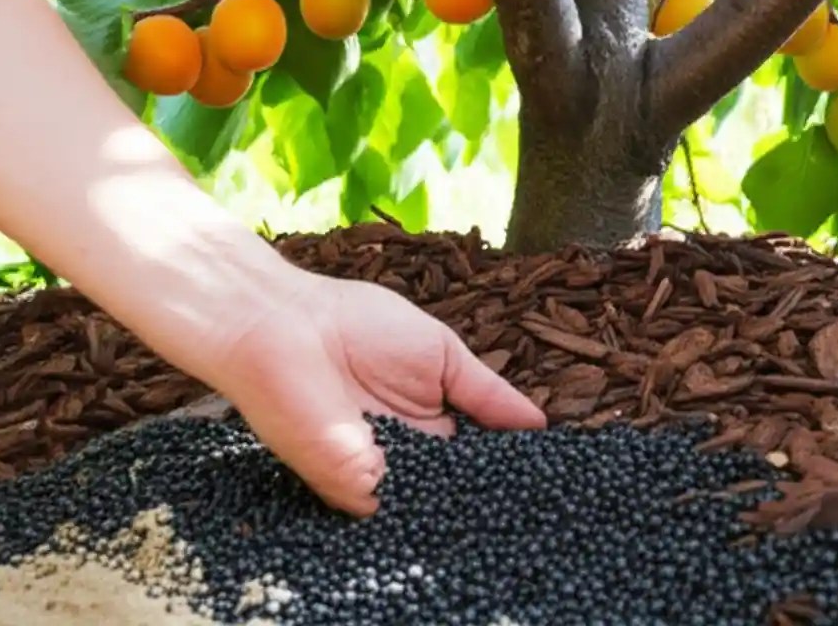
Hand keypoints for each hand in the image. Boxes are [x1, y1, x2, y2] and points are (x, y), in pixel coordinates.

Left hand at [207, 271, 546, 516]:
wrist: (282, 326)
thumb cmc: (355, 326)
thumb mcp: (441, 354)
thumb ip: (488, 394)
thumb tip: (540, 424)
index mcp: (432, 426)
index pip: (480, 461)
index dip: (513, 468)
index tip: (554, 476)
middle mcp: (410, 459)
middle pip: (461, 489)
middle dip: (496, 495)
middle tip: (542, 500)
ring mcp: (382, 478)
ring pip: (436, 507)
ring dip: (467, 506)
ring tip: (513, 502)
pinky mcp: (352, 489)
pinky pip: (402, 513)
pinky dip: (429, 508)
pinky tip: (460, 496)